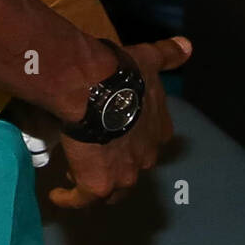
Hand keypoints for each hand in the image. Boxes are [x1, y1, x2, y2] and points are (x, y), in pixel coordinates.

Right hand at [48, 36, 190, 208]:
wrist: (95, 87)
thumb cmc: (122, 73)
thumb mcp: (149, 59)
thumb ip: (168, 55)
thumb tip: (187, 46)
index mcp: (159, 132)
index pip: (151, 143)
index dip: (136, 141)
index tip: (122, 134)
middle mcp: (146, 158)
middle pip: (133, 170)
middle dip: (119, 167)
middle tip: (99, 155)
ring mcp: (124, 175)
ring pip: (112, 190)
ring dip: (98, 185)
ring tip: (78, 173)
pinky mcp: (97, 185)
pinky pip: (81, 199)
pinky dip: (69, 198)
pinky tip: (57, 194)